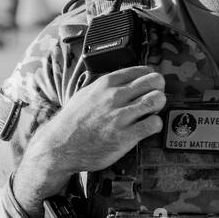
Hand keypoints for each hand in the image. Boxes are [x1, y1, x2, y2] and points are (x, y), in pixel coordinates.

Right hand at [14, 65, 164, 212]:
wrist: (59, 147)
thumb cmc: (73, 122)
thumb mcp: (86, 94)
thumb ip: (105, 86)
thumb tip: (125, 79)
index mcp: (105, 84)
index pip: (141, 70)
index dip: (149, 77)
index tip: (149, 85)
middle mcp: (114, 97)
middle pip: (154, 81)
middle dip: (158, 89)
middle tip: (154, 98)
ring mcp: (120, 116)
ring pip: (156, 100)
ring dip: (159, 106)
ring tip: (150, 112)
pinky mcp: (125, 136)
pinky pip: (154, 124)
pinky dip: (155, 124)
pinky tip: (147, 127)